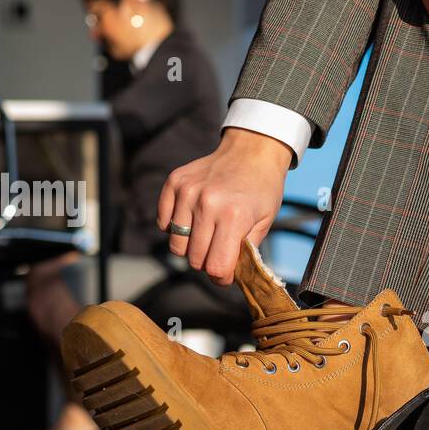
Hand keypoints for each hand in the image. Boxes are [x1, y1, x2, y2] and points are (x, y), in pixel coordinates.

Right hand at [157, 128, 291, 286]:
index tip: (226, 274)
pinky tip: (192, 219)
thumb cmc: (262, 189)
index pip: (216, 267)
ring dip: (190, 246)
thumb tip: (228, 276)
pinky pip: (163, 222)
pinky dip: (174, 227)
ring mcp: (188, 192)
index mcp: (234, 217)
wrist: (251, 151)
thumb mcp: (265, 222)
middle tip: (219, 251)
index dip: (221, 278)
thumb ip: (246, 252)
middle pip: (194, 259)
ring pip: (176, 244)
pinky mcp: (174, 183)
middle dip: (207, 262)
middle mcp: (207, 204)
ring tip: (207, 234)